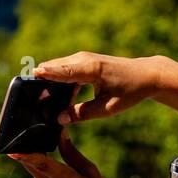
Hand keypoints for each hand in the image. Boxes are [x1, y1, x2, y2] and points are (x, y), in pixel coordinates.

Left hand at [9, 129, 114, 177]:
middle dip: (24, 145)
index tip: (11, 150)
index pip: (40, 164)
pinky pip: (36, 170)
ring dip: (31, 150)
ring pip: (31, 164)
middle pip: (29, 160)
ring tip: (36, 132)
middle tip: (25, 126)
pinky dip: (37, 159)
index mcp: (63, 177)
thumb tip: (61, 133)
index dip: (26, 155)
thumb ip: (72, 153)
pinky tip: (44, 148)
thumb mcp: (90, 172)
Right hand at [33, 53, 160, 123]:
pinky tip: (55, 96)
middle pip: (55, 67)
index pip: (65, 71)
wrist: (146, 74)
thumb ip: (82, 113)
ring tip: (39, 99)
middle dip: (42, 81)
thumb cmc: (129, 91)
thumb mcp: (107, 108)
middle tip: (30, 99)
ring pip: (58, 67)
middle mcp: (85, 59)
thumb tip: (60, 119)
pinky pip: (64, 69)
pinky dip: (58, 80)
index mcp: (92, 70)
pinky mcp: (83, 61)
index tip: (33, 74)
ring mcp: (83, 58)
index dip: (49, 74)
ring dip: (49, 81)